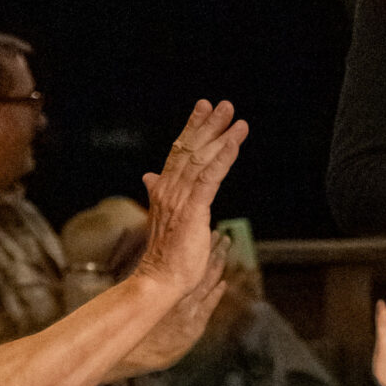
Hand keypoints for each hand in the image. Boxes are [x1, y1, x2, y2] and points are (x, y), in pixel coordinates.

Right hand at [136, 100, 248, 302]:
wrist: (160, 280)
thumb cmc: (167, 256)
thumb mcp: (164, 219)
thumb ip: (159, 194)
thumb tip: (149, 176)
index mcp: (164, 191)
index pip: (178, 153)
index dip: (192, 129)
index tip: (203, 110)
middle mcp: (169, 190)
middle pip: (190, 149)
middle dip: (207, 125)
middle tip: (223, 105)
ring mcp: (180, 199)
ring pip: (201, 159)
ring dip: (220, 136)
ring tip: (236, 118)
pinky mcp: (193, 209)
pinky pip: (210, 177)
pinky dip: (223, 157)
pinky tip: (234, 142)